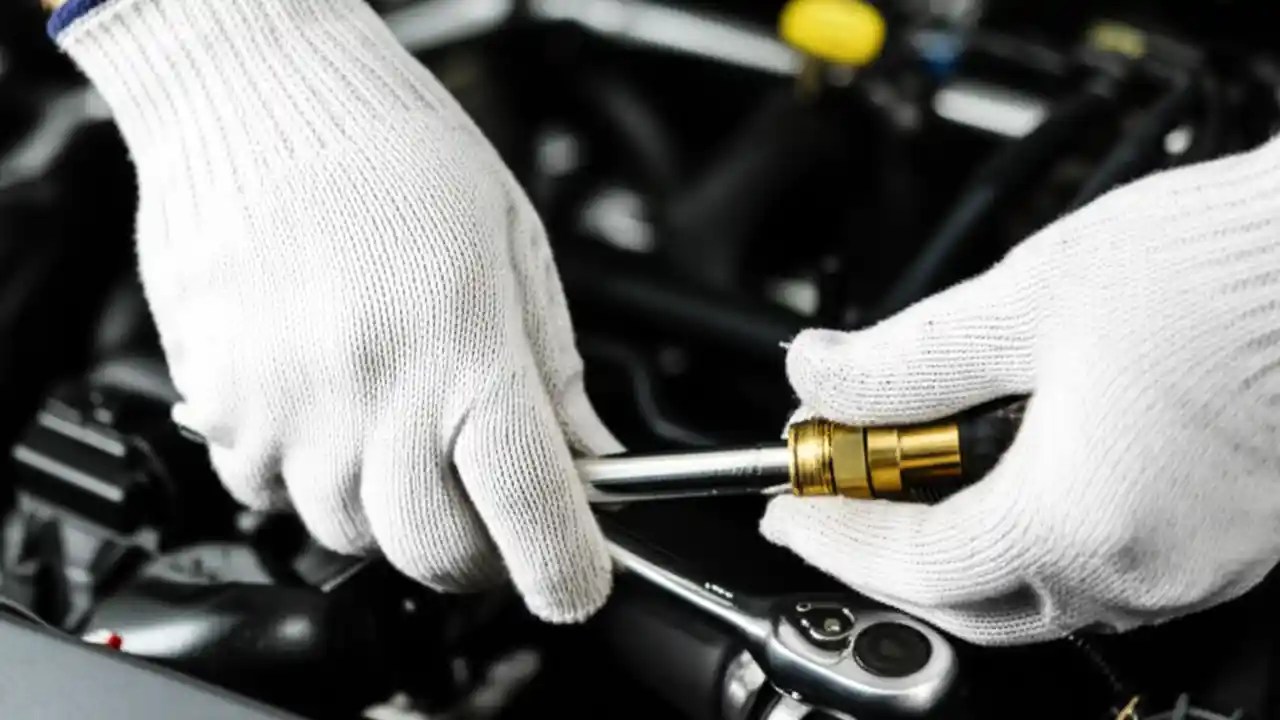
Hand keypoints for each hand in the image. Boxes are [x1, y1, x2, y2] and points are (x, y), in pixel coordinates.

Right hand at [57, 0, 619, 621]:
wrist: (258, 94)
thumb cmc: (393, 147)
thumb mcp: (516, 247)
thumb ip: (555, 370)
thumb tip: (589, 456)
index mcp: (469, 352)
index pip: (534, 516)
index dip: (569, 572)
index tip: (576, 577)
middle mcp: (375, 396)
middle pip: (439, 554)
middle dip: (482, 551)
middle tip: (492, 501)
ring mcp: (288, 411)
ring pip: (352, 535)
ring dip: (394, 513)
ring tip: (403, 432)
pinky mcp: (221, 408)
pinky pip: (268, 496)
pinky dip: (309, 481)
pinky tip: (329, 412)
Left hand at [762, 137, 1279, 644]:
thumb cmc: (1220, 272)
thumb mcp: (1026, 300)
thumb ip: (906, 359)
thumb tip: (823, 377)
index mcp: (1085, 519)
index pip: (915, 564)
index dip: (834, 536)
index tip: (788, 506)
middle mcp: (1146, 568)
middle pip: (967, 600)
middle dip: (883, 556)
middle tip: (833, 496)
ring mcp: (1195, 565)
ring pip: (1033, 594)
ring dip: (955, 549)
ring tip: (906, 476)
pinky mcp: (1225, 541)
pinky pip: (1099, 572)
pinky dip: (1027, 540)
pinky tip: (1004, 477)